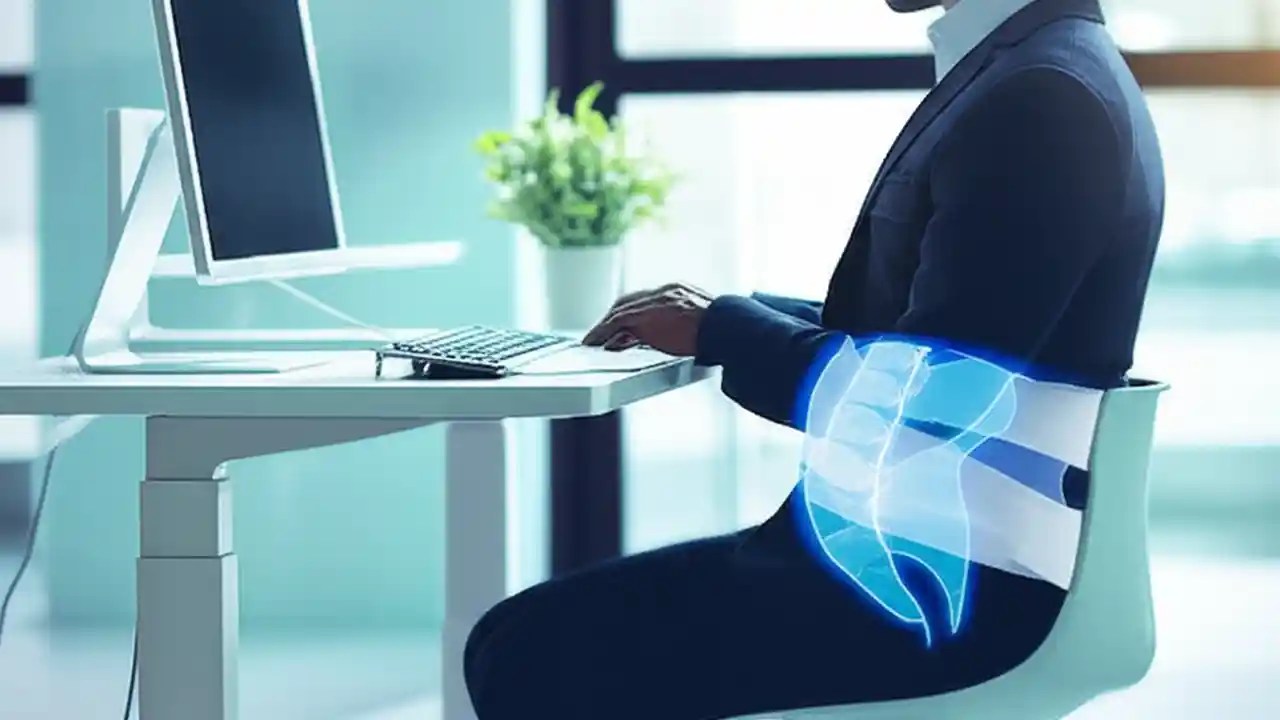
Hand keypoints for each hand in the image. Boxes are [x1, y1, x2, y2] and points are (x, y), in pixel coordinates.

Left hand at [583, 282, 714, 355]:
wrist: (725, 328)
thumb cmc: (725, 332)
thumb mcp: (707, 326)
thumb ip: (692, 327)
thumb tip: (690, 340)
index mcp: (681, 292)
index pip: (649, 300)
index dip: (635, 312)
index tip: (627, 327)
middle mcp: (665, 292)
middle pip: (631, 301)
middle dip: (615, 317)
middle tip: (602, 333)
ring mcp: (654, 302)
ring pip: (620, 311)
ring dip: (604, 326)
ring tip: (593, 340)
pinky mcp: (643, 315)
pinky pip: (615, 322)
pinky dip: (602, 331)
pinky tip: (593, 341)